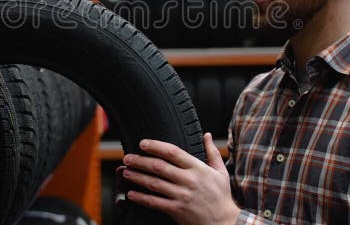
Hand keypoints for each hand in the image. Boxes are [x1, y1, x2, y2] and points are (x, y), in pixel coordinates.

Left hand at [122, 133, 239, 224]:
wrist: (224, 222)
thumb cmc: (221, 196)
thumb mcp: (220, 172)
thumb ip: (212, 152)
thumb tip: (206, 134)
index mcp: (198, 168)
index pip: (173, 152)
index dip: (156, 146)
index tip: (143, 143)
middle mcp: (189, 180)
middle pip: (159, 167)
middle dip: (140, 161)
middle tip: (127, 157)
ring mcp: (182, 196)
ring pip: (154, 184)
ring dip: (137, 177)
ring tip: (125, 171)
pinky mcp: (177, 210)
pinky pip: (155, 202)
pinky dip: (141, 197)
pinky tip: (131, 193)